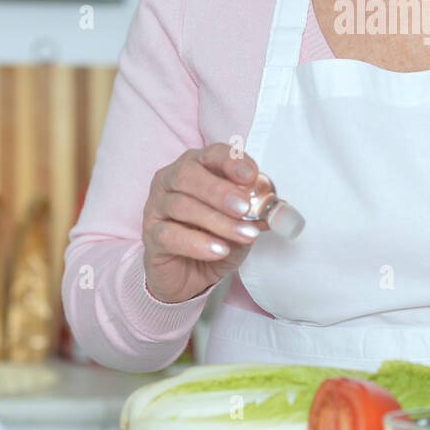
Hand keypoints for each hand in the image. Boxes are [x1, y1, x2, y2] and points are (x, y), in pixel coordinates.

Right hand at [142, 143, 266, 303]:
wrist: (188, 275)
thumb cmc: (214, 238)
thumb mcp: (242, 223)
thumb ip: (257, 213)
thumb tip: (278, 211)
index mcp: (196, 167)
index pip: (211, 154)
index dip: (231, 162)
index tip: (251, 176)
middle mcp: (170, 181)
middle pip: (188, 174)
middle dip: (219, 190)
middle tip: (244, 207)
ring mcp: (156, 207)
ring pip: (181, 205)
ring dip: (217, 221)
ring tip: (243, 235)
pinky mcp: (151, 236)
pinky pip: (170, 234)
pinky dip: (197, 242)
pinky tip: (219, 250)